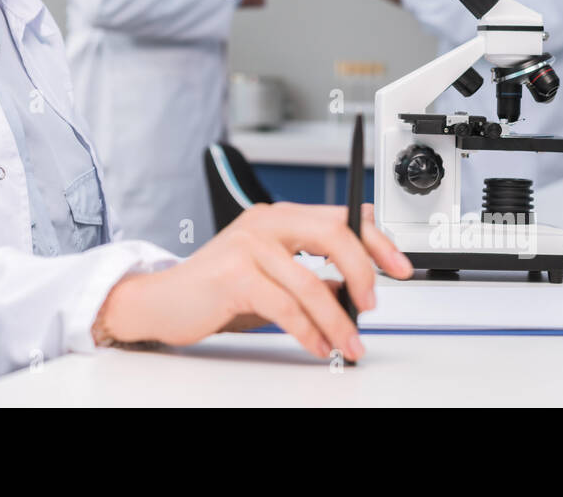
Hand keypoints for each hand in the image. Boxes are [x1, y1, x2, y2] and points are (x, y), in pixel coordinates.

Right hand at [92, 203, 411, 361]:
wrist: (162, 301)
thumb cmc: (217, 289)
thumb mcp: (273, 278)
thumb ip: (312, 279)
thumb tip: (353, 294)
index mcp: (280, 216)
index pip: (343, 216)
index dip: (378, 240)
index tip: (400, 268)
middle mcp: (266, 222)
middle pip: (335, 235)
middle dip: (365, 273)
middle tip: (373, 306)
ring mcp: (249, 245)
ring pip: (312, 283)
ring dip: (338, 322)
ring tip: (348, 345)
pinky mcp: (234, 275)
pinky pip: (285, 307)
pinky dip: (308, 332)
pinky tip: (317, 346)